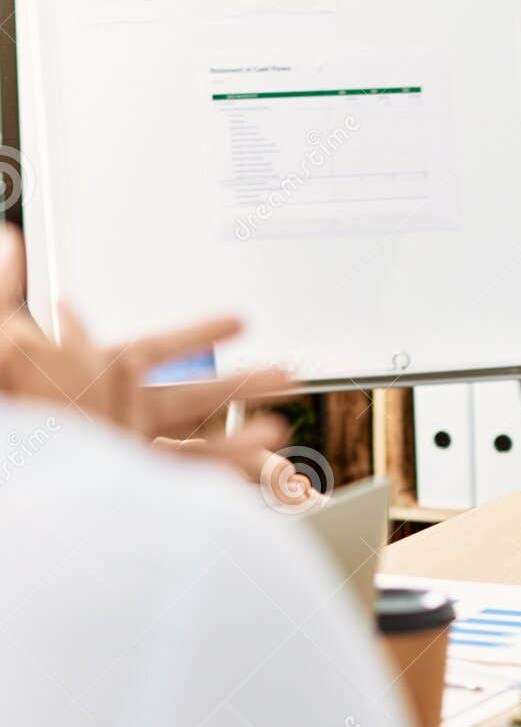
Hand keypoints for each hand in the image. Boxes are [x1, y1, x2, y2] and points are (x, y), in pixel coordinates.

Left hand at [0, 226, 305, 497]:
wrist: (5, 445)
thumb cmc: (1, 399)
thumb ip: (7, 293)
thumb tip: (9, 244)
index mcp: (93, 376)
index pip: (161, 349)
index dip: (203, 334)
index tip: (240, 323)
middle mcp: (118, 416)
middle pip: (197, 397)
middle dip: (245, 385)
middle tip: (286, 375)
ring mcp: (126, 451)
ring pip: (199, 443)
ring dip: (242, 438)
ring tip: (278, 431)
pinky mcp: (127, 483)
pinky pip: (183, 479)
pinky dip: (221, 472)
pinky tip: (258, 469)